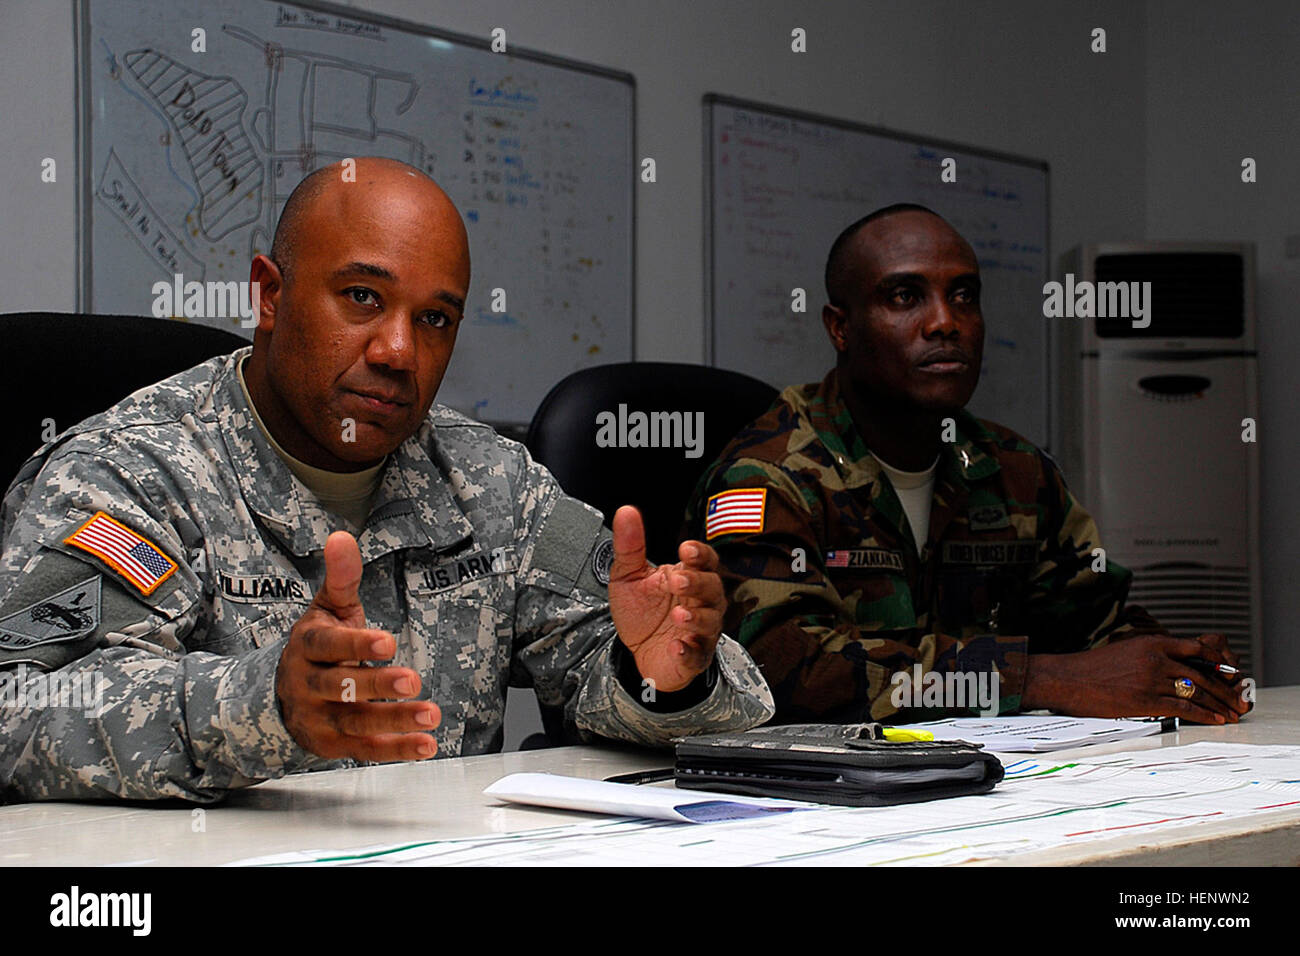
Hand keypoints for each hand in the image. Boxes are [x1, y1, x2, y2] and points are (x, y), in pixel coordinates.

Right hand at [275, 531, 440, 759]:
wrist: (280, 695)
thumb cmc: (317, 645)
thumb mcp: (326, 609)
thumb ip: (340, 578)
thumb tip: (341, 538)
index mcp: (307, 645)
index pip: (327, 644)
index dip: (355, 644)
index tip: (387, 643)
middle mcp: (308, 683)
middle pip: (340, 686)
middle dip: (376, 684)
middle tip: (412, 680)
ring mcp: (318, 717)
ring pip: (355, 721)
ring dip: (394, 720)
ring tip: (430, 715)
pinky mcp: (332, 744)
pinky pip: (365, 748)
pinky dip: (396, 749)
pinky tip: (426, 745)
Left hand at [606, 505, 724, 692]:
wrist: (635, 652)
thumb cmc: (640, 613)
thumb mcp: (628, 576)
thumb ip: (630, 545)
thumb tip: (626, 511)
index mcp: (687, 577)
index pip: (705, 561)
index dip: (700, 555)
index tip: (685, 550)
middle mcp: (700, 603)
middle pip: (712, 588)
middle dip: (697, 584)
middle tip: (677, 581)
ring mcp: (700, 631)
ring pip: (711, 622)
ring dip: (697, 618)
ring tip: (679, 615)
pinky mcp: (693, 658)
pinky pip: (698, 655)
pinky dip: (689, 651)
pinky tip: (678, 646)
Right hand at [1022, 634, 1250, 724]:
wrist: (1066, 679)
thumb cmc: (1091, 668)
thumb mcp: (1125, 651)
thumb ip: (1150, 656)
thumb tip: (1172, 669)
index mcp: (1150, 642)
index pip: (1195, 649)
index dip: (1217, 663)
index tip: (1229, 673)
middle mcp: (1155, 658)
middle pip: (1201, 673)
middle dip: (1224, 689)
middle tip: (1239, 699)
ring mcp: (1151, 679)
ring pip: (1197, 691)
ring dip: (1219, 704)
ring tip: (1233, 712)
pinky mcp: (1145, 700)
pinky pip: (1184, 707)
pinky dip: (1204, 715)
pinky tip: (1215, 720)